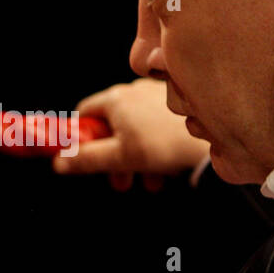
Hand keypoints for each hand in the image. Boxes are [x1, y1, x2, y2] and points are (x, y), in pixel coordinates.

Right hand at [53, 78, 208, 188]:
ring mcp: (156, 96)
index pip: (84, 114)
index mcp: (115, 100)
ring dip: (136, 158)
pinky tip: (165, 167)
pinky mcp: (176, 106)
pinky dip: (154, 148)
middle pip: (110, 126)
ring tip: (149, 179)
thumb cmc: (166, 143)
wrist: (214, 138)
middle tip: (121, 180)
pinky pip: (155, 127)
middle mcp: (133, 92)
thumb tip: (59, 162)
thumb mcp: (121, 157)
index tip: (85, 158)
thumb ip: (87, 159)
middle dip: (113, 157)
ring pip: (134, 131)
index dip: (81, 138)